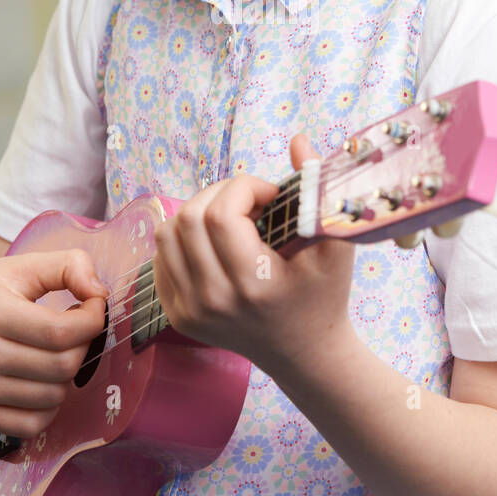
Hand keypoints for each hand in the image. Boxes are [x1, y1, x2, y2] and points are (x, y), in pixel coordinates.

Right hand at [0, 250, 109, 438]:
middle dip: (82, 347)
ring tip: (55, 354)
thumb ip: (67, 266)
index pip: (62, 332)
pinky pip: (32, 425)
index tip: (92, 308)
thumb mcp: (16, 268)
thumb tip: (101, 293)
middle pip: (62, 366)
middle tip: (75, 331)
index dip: (92, 320)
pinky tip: (43, 382)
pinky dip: (49, 407)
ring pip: (53, 396)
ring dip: (67, 376)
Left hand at [152, 134, 356, 375]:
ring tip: (230, 219)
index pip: (220, 213)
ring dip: (197, 212)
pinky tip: (213, 242)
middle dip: (220, 194)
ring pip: (167, 234)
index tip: (269, 195)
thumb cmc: (325, 296)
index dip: (244, 188)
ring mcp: (190, 311)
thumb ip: (316, 189)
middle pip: (189, 218)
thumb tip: (299, 139)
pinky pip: (161, 258)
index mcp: (253, 283)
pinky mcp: (178, 316)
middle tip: (250, 203)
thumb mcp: (335, 245)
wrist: (305, 355)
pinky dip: (182, 239)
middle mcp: (213, 301)